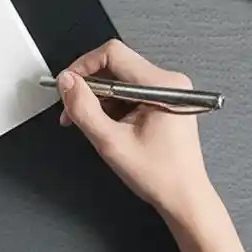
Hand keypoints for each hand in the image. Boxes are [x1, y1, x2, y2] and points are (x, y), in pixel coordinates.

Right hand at [57, 39, 213, 217]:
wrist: (184, 198)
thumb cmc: (159, 175)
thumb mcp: (111, 142)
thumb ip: (84, 108)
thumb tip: (67, 81)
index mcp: (162, 85)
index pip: (114, 54)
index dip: (84, 66)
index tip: (67, 86)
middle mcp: (169, 81)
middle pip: (116, 65)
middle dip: (90, 87)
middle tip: (72, 110)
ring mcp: (168, 90)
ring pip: (121, 80)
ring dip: (99, 99)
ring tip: (89, 125)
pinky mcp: (164, 101)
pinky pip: (130, 92)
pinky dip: (112, 106)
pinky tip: (105, 126)